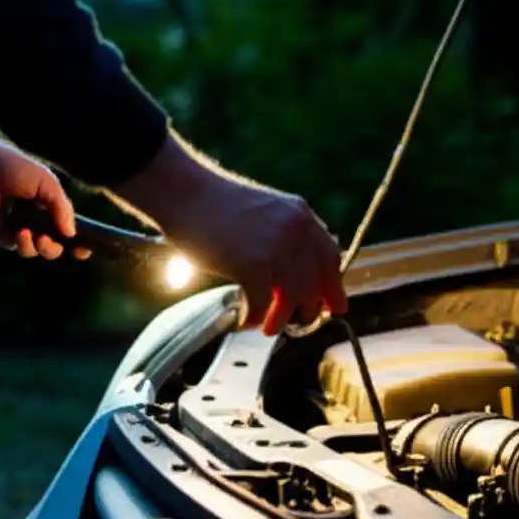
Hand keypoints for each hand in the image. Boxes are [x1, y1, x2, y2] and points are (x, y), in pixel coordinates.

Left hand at [0, 116, 82, 259]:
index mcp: (52, 205)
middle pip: (59, 245)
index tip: (85, 249)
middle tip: (66, 246)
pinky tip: (21, 232)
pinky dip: (25, 243)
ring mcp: (22, 229)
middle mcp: (39, 219)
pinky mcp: (5, 236)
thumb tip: (72, 234)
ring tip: (39, 237)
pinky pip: (23, 249)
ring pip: (42, 250)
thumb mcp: (47, 184)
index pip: (71, 227)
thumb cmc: (14, 170)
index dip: (81, 240)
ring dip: (46, 247)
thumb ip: (63, 208)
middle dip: (63, 247)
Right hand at [113, 133, 347, 335]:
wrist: (183, 192)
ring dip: (281, 319)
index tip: (335, 306)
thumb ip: (284, 237)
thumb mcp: (264, 212)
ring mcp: (275, 247)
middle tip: (298, 323)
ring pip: (293, 298)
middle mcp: (294, 230)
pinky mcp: (252, 264)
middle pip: (314, 282)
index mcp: (300, 215)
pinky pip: (263, 304)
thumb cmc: (214, 205)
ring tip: (269, 327)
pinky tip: (246, 320)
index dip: (333, 286)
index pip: (329, 257)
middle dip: (308, 309)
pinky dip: (255, 317)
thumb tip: (296, 274)